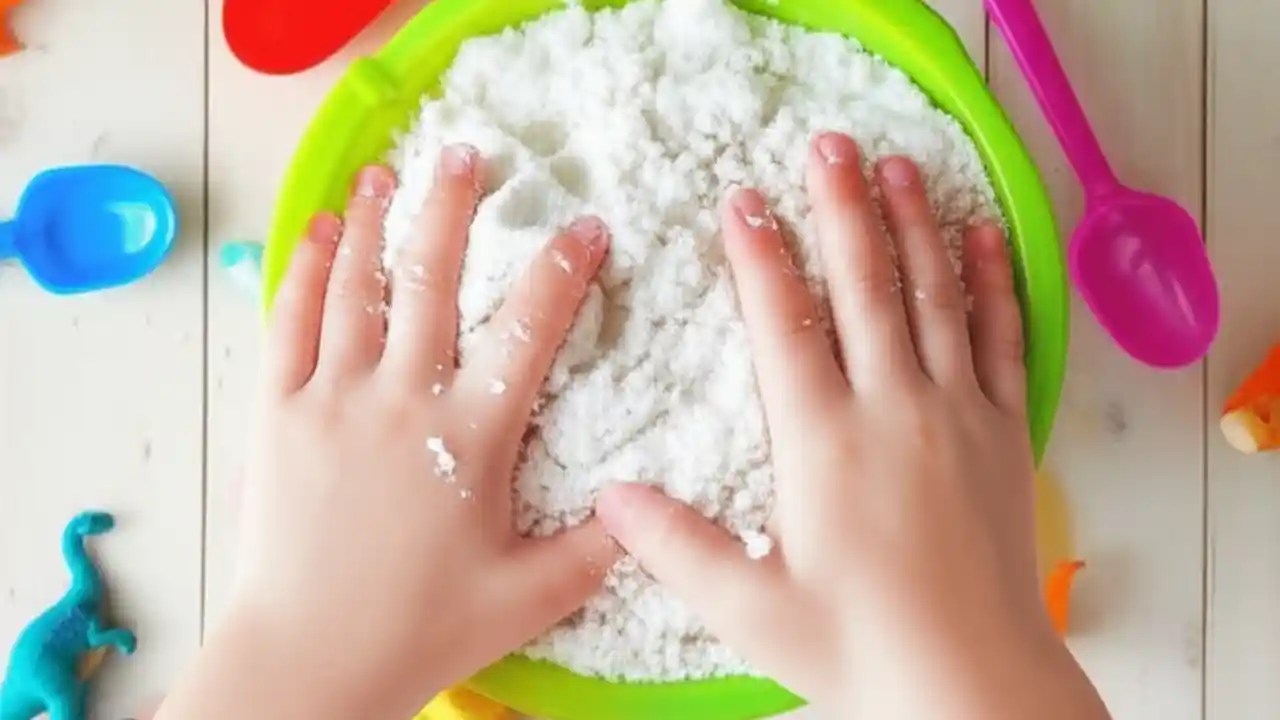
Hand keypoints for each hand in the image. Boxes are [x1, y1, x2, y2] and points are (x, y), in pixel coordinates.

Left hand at [158, 147, 617, 719]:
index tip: (585, 226)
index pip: (528, 328)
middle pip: (434, 279)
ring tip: (390, 171)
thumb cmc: (423, 630)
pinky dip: (306, 271)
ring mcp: (333, 399)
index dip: (563, 269)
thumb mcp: (533, 595)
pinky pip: (289, 324)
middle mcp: (402, 398)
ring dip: (378, 221)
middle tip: (470, 154)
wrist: (308, 661)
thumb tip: (654, 505)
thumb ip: (601, 545)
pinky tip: (322, 234)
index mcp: (471, 435)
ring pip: (358, 287)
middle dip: (456, 207)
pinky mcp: (278, 415)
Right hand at [597, 133, 1108, 717]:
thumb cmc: (858, 649)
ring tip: (899, 165)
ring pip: (933, 296)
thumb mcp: (749, 610)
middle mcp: (891, 410)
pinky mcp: (1001, 433)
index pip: (784, 325)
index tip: (743, 202)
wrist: (972, 683)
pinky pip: (998, 337)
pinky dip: (991, 280)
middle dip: (842, 209)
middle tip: (830, 144)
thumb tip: (611, 497)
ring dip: (914, 224)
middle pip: (864, 286)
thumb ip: (677, 547)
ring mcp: (955, 414)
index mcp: (822, 443)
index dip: (760, 257)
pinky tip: (981, 236)